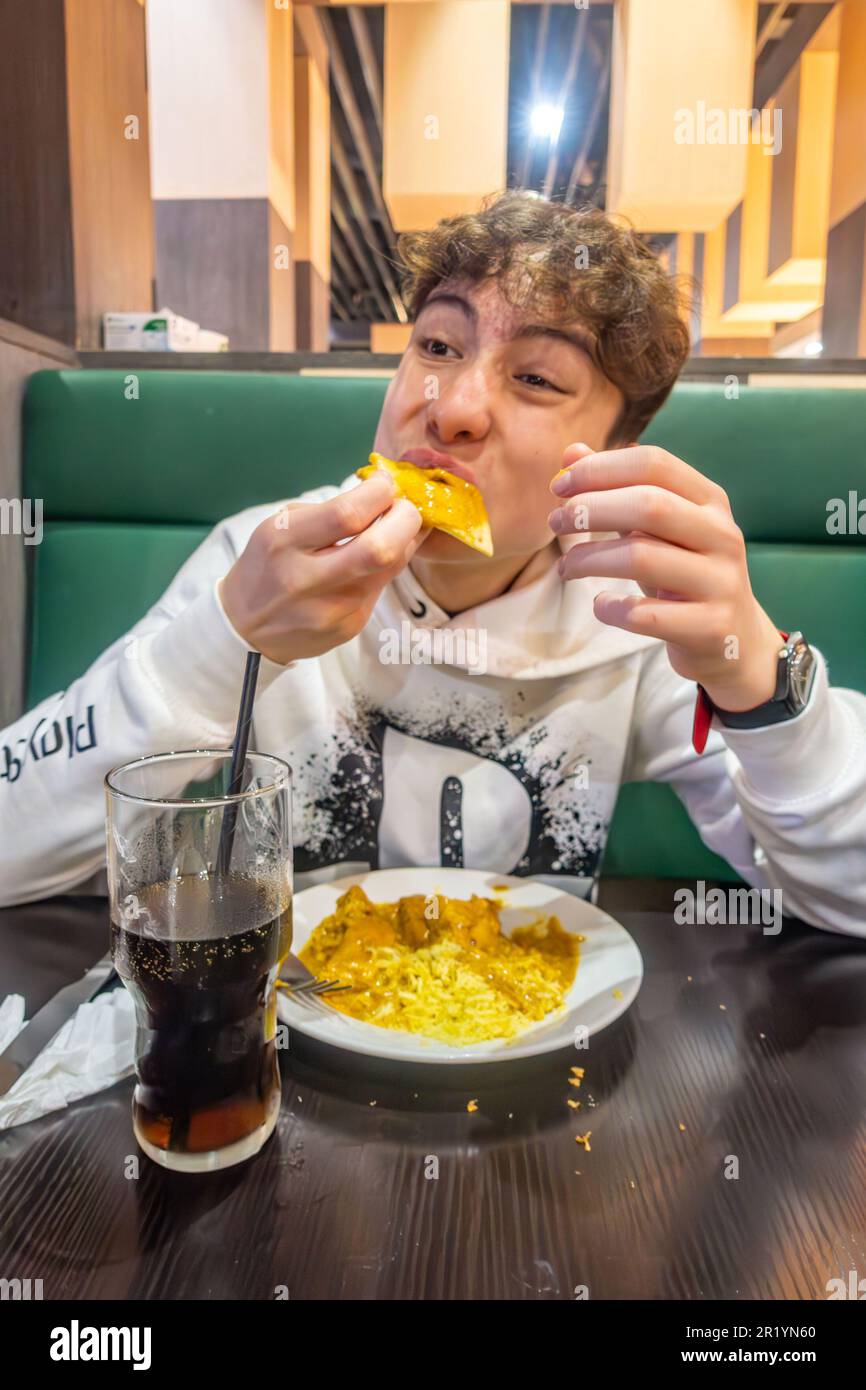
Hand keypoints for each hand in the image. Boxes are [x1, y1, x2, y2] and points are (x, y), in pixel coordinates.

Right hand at [219, 473, 424, 664]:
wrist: (247, 628)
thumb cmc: (267, 565)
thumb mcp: (280, 527)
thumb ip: (328, 513)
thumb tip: (384, 495)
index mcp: (284, 542)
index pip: (347, 514)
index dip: (379, 492)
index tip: (385, 482)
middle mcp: (308, 579)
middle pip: (379, 548)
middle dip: (406, 518)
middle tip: (405, 506)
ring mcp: (331, 609)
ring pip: (390, 568)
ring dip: (404, 540)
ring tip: (398, 527)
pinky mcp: (348, 627)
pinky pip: (382, 588)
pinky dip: (387, 566)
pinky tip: (376, 559)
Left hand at [549, 442, 782, 711]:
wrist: (734, 641)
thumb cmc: (684, 575)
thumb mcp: (657, 531)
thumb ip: (617, 490)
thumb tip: (571, 453)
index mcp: (710, 501)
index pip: (654, 464)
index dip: (601, 469)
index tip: (559, 485)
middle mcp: (722, 535)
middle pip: (649, 505)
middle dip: (591, 509)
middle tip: (556, 523)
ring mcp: (720, 582)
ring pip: (642, 557)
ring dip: (590, 559)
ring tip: (567, 568)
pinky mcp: (710, 627)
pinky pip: (648, 616)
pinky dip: (613, 608)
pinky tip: (600, 605)